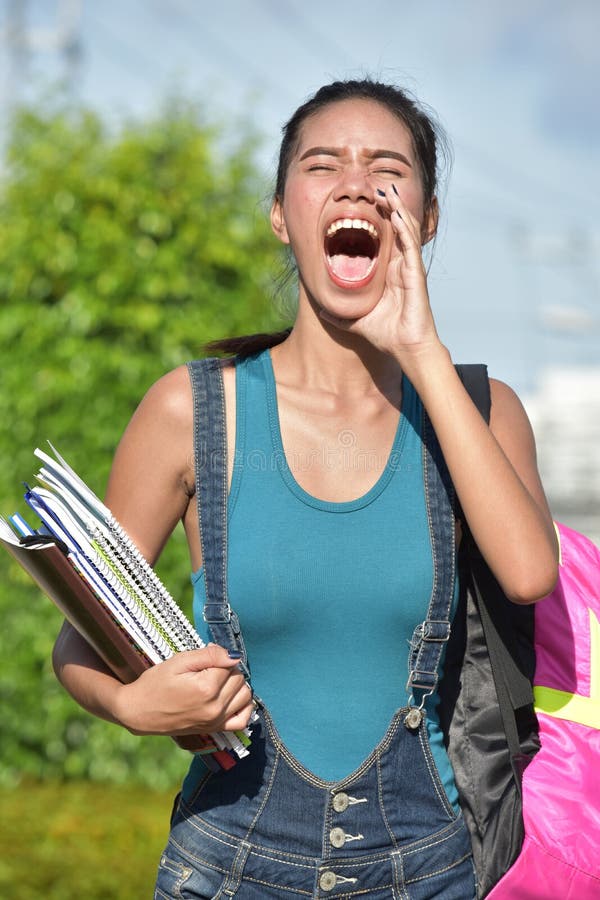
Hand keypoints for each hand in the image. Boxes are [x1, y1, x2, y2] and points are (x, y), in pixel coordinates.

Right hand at [114, 644, 252, 736]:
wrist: (139, 711)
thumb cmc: (156, 683)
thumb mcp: (179, 662)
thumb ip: (209, 656)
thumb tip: (234, 656)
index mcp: (206, 688)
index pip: (229, 664)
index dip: (217, 657)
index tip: (204, 657)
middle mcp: (215, 707)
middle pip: (238, 679)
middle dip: (227, 669)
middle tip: (207, 669)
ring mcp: (216, 721)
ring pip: (245, 696)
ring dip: (236, 685)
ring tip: (218, 681)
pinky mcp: (214, 729)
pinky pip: (242, 720)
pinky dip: (243, 706)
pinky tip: (232, 697)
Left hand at [321, 185, 442, 368]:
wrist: (404, 347)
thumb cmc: (386, 334)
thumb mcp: (355, 321)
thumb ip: (339, 314)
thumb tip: (321, 311)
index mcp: (387, 273)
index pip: (381, 240)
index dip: (374, 222)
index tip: (362, 207)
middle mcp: (399, 266)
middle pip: (394, 228)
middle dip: (386, 208)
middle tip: (373, 190)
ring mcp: (408, 267)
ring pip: (405, 230)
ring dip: (397, 209)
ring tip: (387, 192)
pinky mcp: (415, 272)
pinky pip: (410, 244)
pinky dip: (405, 226)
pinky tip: (397, 212)